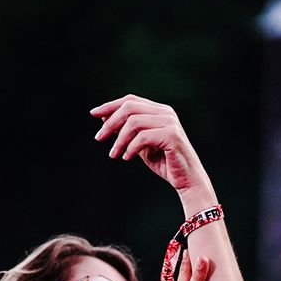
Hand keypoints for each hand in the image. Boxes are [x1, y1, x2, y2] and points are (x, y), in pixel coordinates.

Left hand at [91, 95, 213, 195]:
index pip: (131, 100)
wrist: (186, 180)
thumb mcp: (140, 145)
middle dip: (110, 122)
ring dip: (119, 139)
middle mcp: (166, 113)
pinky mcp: (172, 136)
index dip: (110, 105)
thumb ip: (127, 131)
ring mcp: (170, 123)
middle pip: (130, 107)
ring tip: (113, 154)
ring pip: (134, 122)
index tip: (93, 114)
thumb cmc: (164, 162)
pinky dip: (130, 148)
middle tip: (98, 138)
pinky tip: (126, 158)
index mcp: (159, 111)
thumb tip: (105, 119)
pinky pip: (143, 137)